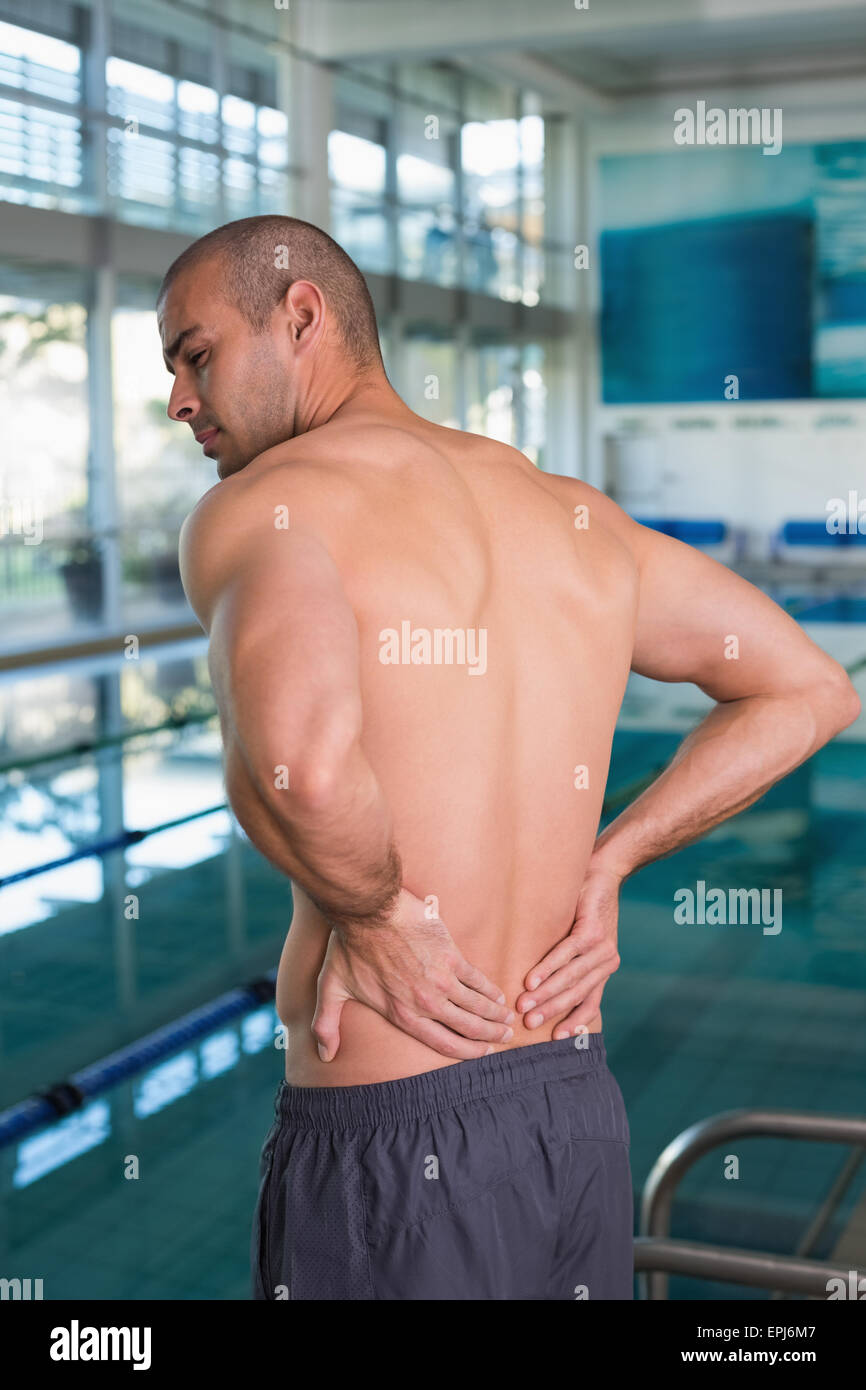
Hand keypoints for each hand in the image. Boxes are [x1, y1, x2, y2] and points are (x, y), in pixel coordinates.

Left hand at [312, 888, 514, 1061]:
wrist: (369, 910)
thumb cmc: (349, 947)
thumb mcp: (331, 988)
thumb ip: (327, 1023)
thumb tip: (323, 1054)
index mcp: (403, 1014)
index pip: (442, 1043)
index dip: (466, 1052)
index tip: (481, 1053)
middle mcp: (426, 1003)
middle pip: (467, 1027)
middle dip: (489, 1035)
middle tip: (503, 1037)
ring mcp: (441, 980)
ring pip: (476, 1006)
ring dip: (495, 1015)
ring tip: (507, 1019)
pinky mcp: (451, 956)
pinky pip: (477, 979)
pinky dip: (490, 989)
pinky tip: (499, 994)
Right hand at [516, 864, 622, 1038]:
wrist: (605, 873)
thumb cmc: (586, 909)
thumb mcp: (584, 941)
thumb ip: (572, 963)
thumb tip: (543, 988)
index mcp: (604, 970)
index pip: (590, 1004)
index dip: (574, 1023)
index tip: (555, 1040)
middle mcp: (607, 963)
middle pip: (576, 994)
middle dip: (550, 1011)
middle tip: (526, 1025)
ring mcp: (602, 947)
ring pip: (570, 978)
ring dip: (545, 994)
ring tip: (523, 1005)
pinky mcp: (592, 931)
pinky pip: (566, 954)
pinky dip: (547, 968)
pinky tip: (531, 979)